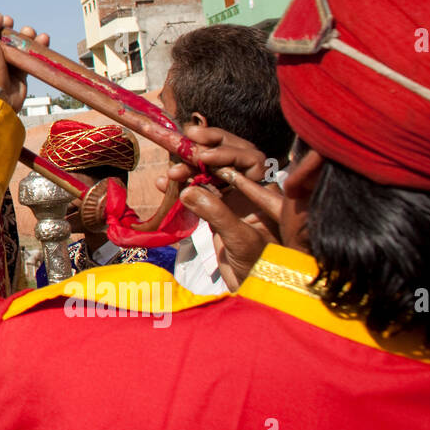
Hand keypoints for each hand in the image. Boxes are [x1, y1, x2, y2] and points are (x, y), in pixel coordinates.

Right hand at [159, 124, 284, 288]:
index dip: (226, 152)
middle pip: (230, 157)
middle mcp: (249, 191)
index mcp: (265, 193)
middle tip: (187, 137)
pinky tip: (164, 184)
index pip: (248, 160)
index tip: (201, 154)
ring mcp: (231, 200)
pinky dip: (180, 185)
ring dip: (189, 166)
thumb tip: (189, 189)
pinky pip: (196, 189)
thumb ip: (217, 213)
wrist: (253, 293)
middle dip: (208, 146)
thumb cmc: (260, 268)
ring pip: (209, 171)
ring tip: (170, 172)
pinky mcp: (214, 211)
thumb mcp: (240, 240)